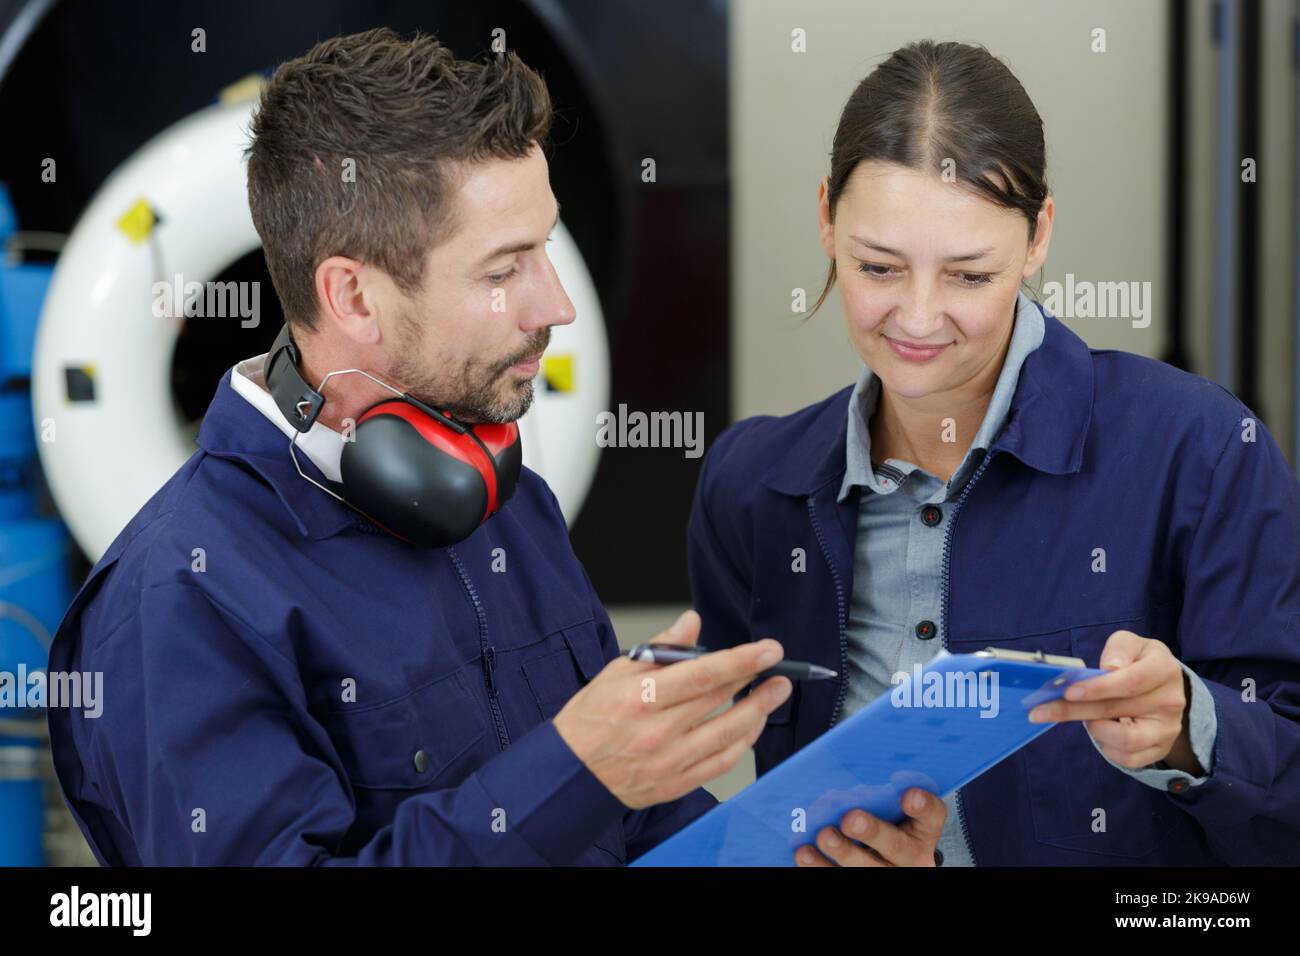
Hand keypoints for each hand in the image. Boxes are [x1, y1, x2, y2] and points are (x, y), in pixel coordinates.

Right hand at [552, 610, 791, 808]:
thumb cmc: (590, 719)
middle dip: (757, 681)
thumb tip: (691, 623)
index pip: (703, 674)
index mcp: (641, 698)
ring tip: (775, 692)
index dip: (741, 660)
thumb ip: (659, 648)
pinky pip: (721, 763)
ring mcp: (669, 762)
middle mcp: (657, 732)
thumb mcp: (615, 672)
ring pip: (728, 734)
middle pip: (720, 701)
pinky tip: (752, 725)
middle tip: (779, 667)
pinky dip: (742, 743)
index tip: (769, 649)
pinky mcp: (675, 784)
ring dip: (759, 711)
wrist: (569, 774)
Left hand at [794, 788, 945, 865]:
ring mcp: (885, 872)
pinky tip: (805, 852)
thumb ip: (879, 792)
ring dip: (844, 852)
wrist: (879, 854)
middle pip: (896, 846)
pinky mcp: (860, 880)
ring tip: (824, 836)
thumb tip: (844, 767)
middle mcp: (910, 856)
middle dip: (873, 832)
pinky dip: (819, 865)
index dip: (923, 806)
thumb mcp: (890, 805)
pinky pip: (838, 877)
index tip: (909, 795)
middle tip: (850, 818)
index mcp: (922, 830)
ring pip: (867, 867)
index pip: (932, 816)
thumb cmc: (882, 818)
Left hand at [1028, 630, 1200, 773]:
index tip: (1067, 691)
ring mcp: (1167, 729)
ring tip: (1080, 716)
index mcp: (1164, 669)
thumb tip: (1108, 667)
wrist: (1164, 686)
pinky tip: (1097, 730)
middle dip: (1073, 710)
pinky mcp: (1160, 749)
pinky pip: (1129, 759)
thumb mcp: (1130, 644)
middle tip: (1040, 711)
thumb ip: (1118, 649)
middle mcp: (1171, 701)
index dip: (1097, 688)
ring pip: (1126, 740)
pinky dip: (1106, 747)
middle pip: (1116, 710)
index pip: (1130, 681)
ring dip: (1093, 729)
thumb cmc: (1138, 661)